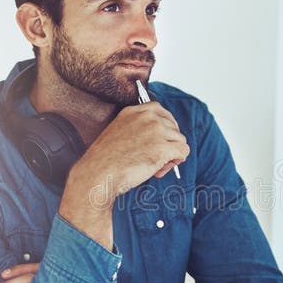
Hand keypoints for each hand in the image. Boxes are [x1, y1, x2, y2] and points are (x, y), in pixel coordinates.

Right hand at [59, 102, 189, 247]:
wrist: (98, 173)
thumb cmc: (105, 161)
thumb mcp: (117, 134)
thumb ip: (136, 130)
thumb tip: (160, 140)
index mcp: (132, 112)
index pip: (159, 109)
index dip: (165, 125)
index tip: (163, 138)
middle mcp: (146, 118)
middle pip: (173, 127)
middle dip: (168, 143)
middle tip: (155, 159)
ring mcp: (156, 131)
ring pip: (180, 140)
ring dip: (172, 155)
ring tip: (155, 167)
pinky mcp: (163, 147)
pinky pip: (183, 151)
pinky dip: (177, 161)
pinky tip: (161, 170)